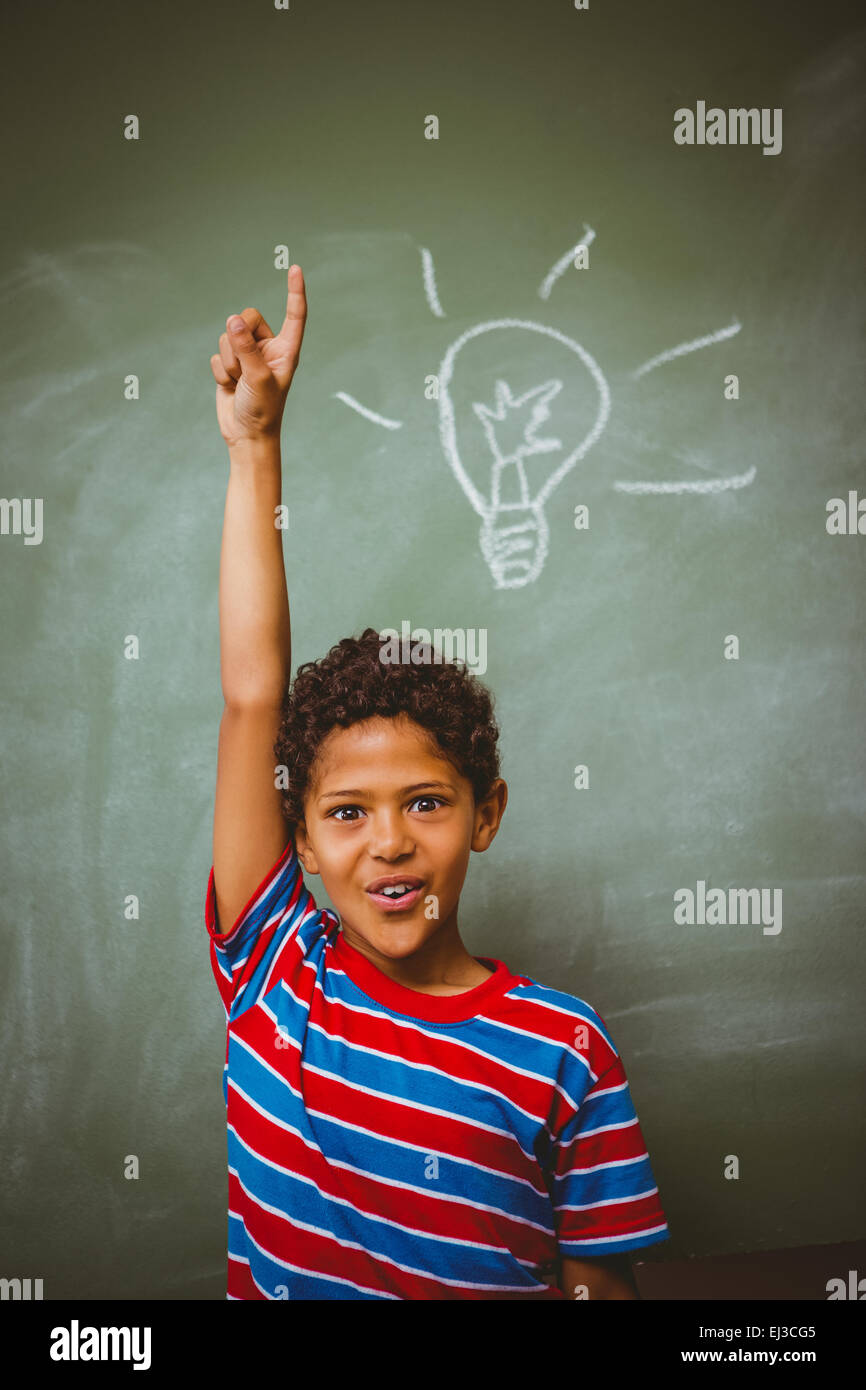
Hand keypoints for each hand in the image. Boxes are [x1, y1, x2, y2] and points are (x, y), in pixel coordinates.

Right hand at [210, 264, 307, 446]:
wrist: (246, 435)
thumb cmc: (263, 410)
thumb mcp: (258, 378)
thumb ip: (247, 348)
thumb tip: (233, 320)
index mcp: (286, 350)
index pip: (294, 315)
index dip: (295, 292)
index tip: (295, 268)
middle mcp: (268, 348)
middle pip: (247, 318)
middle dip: (239, 340)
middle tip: (245, 368)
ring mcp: (248, 355)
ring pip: (228, 336)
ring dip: (230, 361)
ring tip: (240, 382)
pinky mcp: (230, 364)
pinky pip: (218, 355)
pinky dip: (221, 372)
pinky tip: (230, 387)